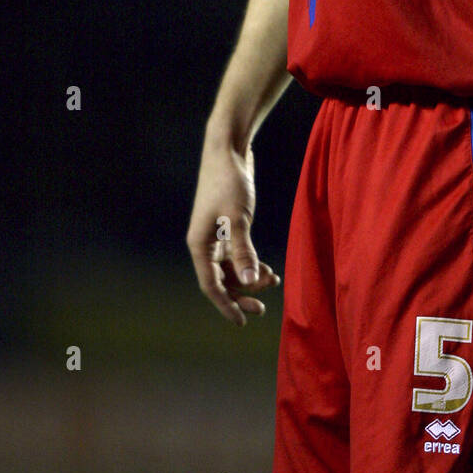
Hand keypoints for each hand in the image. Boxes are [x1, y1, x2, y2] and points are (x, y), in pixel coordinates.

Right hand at [186, 137, 280, 324]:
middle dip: (241, 295)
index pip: (210, 285)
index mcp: (199, 245)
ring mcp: (216, 235)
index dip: (226, 305)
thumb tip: (248, 283)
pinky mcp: (227, 226)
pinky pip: (237, 255)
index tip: (242, 321)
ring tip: (273, 280)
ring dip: (250, 278)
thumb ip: (243, 251)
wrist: (228, 150)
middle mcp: (204, 243)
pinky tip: (268, 268)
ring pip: (230, 268)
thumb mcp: (238, 218)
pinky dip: (251, 263)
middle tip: (262, 308)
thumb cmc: (229, 182)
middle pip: (221, 280)